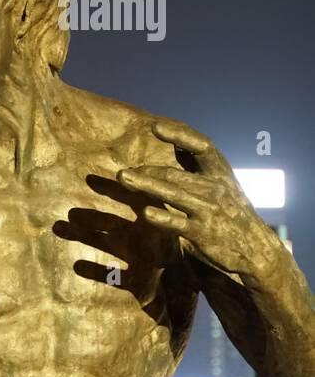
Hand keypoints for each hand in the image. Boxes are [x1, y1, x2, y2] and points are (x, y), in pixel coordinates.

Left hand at [117, 120, 281, 279]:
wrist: (255, 249)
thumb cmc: (231, 212)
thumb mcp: (221, 185)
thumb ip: (198, 168)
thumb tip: (176, 143)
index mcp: (220, 173)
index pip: (202, 147)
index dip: (180, 135)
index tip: (155, 126)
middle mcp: (215, 188)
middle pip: (176, 174)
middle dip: (148, 170)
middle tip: (122, 172)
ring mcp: (209, 210)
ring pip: (174, 193)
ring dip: (147, 184)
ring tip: (123, 177)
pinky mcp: (203, 233)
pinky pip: (179, 223)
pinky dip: (163, 218)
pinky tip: (146, 213)